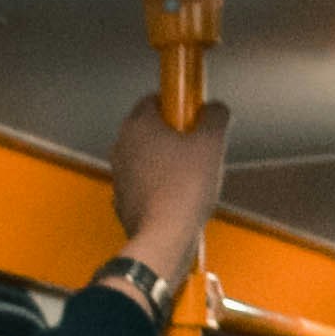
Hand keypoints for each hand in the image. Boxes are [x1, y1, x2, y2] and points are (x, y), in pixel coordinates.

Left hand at [105, 90, 230, 292]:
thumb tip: (216, 108)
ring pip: (145, 157)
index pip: (154, 99)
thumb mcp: (211, 144)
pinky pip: (142, 183)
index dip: (177, 105)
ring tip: (190, 176)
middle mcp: (122, 145)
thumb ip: (215, 117)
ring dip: (165, 161)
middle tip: (197, 146)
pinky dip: (157, 185)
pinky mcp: (122, 198)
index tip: (193, 116)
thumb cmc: (184, 188)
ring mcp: (119, 174)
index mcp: (139, 125)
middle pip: (149, 129)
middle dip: (172, 134)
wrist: (165, 236)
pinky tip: (177, 196)